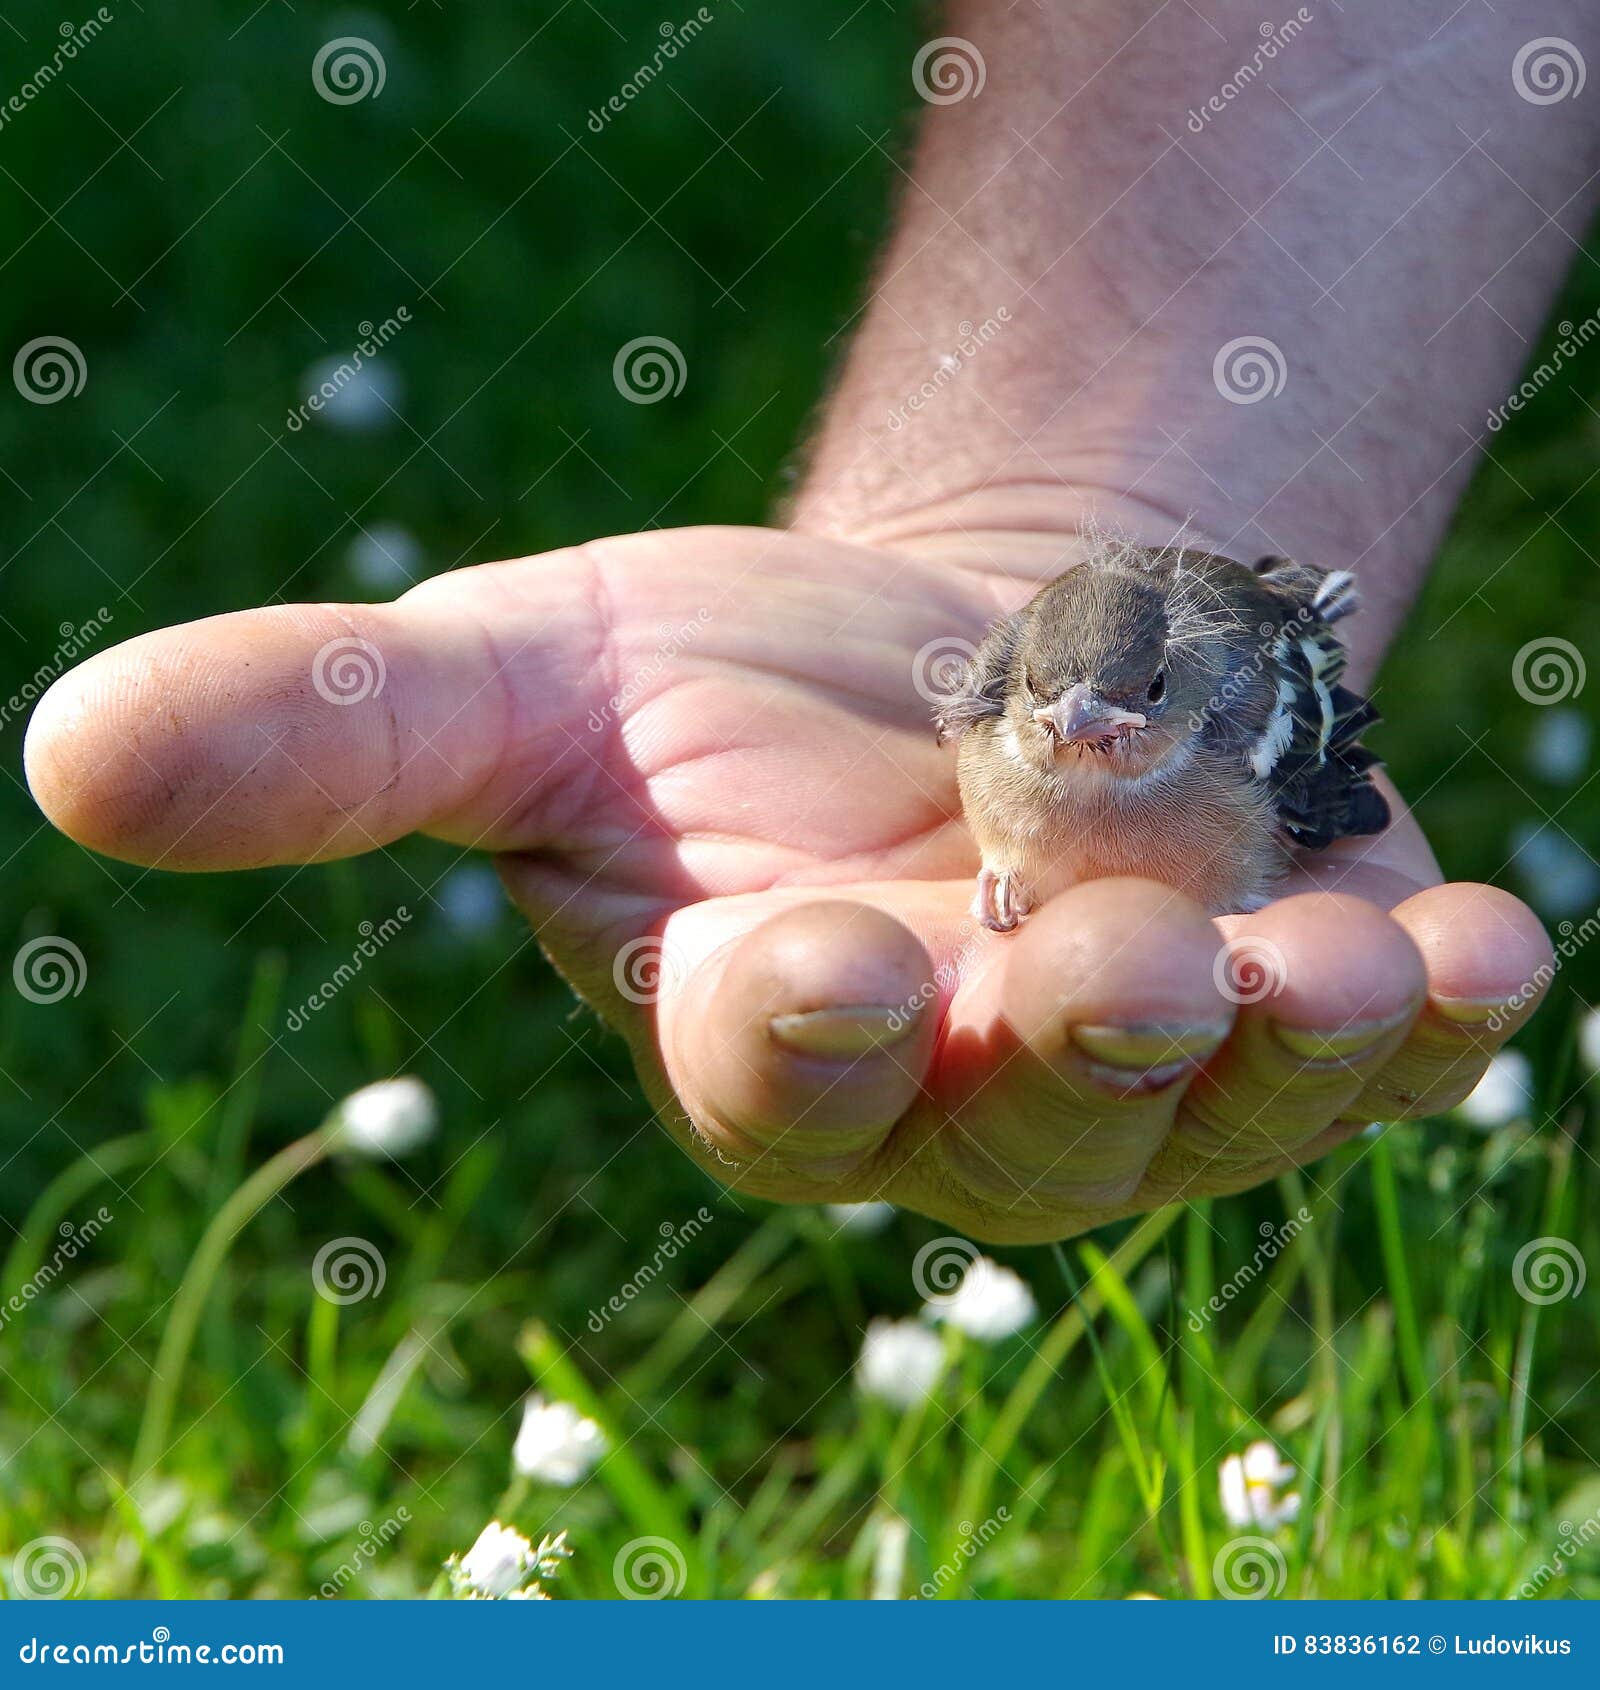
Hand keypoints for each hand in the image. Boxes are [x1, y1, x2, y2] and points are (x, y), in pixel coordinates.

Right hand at [25, 524, 1551, 1241]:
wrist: (956, 642)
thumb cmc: (724, 678)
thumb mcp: (528, 670)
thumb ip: (338, 733)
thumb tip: (68, 755)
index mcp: (764, 1029)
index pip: (769, 1080)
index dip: (784, 1035)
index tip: (802, 948)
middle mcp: (960, 1092)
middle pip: (1018, 1128)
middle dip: (1062, 1050)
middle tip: (1105, 960)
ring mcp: (1147, 1065)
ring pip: (1214, 1105)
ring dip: (1277, 1037)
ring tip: (1333, 952)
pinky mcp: (1294, 996)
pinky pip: (1378, 1038)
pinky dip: (1435, 1002)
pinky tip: (1476, 934)